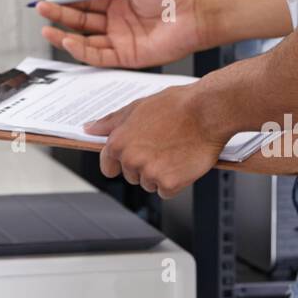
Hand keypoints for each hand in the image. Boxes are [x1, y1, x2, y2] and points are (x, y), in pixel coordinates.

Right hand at [37, 0, 205, 68]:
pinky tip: (68, 41)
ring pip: (85, 40)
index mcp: (118, 2)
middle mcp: (116, 22)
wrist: (198, 14)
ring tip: (47, 28)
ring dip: (64, 35)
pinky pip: (99, 56)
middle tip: (41, 9)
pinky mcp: (127, 56)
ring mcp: (120, 40)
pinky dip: (81, 51)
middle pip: (80, 21)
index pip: (85, 2)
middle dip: (59, 15)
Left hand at [83, 84, 228, 198]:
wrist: (207, 110)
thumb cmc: (177, 105)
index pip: (107, 166)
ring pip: (149, 184)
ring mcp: (149, 173)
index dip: (120, 162)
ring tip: (174, 151)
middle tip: (163, 147)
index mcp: (119, 142)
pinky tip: (182, 163)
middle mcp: (131, 159)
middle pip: (131, 176)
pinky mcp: (169, 184)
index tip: (132, 158)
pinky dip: (176, 182)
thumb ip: (110, 122)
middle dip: (144, 166)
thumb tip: (90, 129)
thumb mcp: (137, 107)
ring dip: (161, 174)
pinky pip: (166, 192)